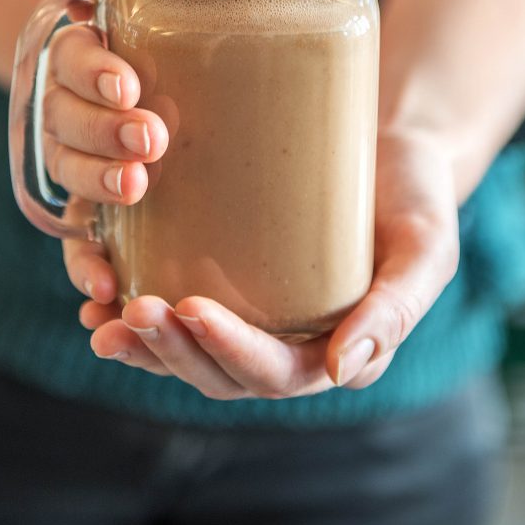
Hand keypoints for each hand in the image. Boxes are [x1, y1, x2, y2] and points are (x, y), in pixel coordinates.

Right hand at [41, 0, 169, 295]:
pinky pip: (77, 237)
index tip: (130, 83)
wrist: (113, 73)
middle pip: (69, 122)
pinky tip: (103, 284)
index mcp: (74, 58)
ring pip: (70, 175)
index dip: (96, 74)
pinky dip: (84, 262)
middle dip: (106, 131)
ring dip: (99, 186)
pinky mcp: (89, 205)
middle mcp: (65, 109)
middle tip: (151, 138)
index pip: (74, 61)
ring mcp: (74, 159)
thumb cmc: (136, 34)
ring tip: (137, 189)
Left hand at [66, 128, 459, 398]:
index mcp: (337, 352)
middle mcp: (291, 348)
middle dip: (172, 349)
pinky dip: (136, 314)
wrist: (391, 152)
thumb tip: (342, 370)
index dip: (230, 350)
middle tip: (131, 309)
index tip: (190, 308)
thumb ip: (397, 308)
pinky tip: (99, 296)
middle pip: (220, 372)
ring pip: (190, 353)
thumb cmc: (415, 196)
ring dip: (144, 344)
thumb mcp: (425, 248)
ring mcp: (257, 320)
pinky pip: (179, 314)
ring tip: (99, 317)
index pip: (276, 372)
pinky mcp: (233, 284)